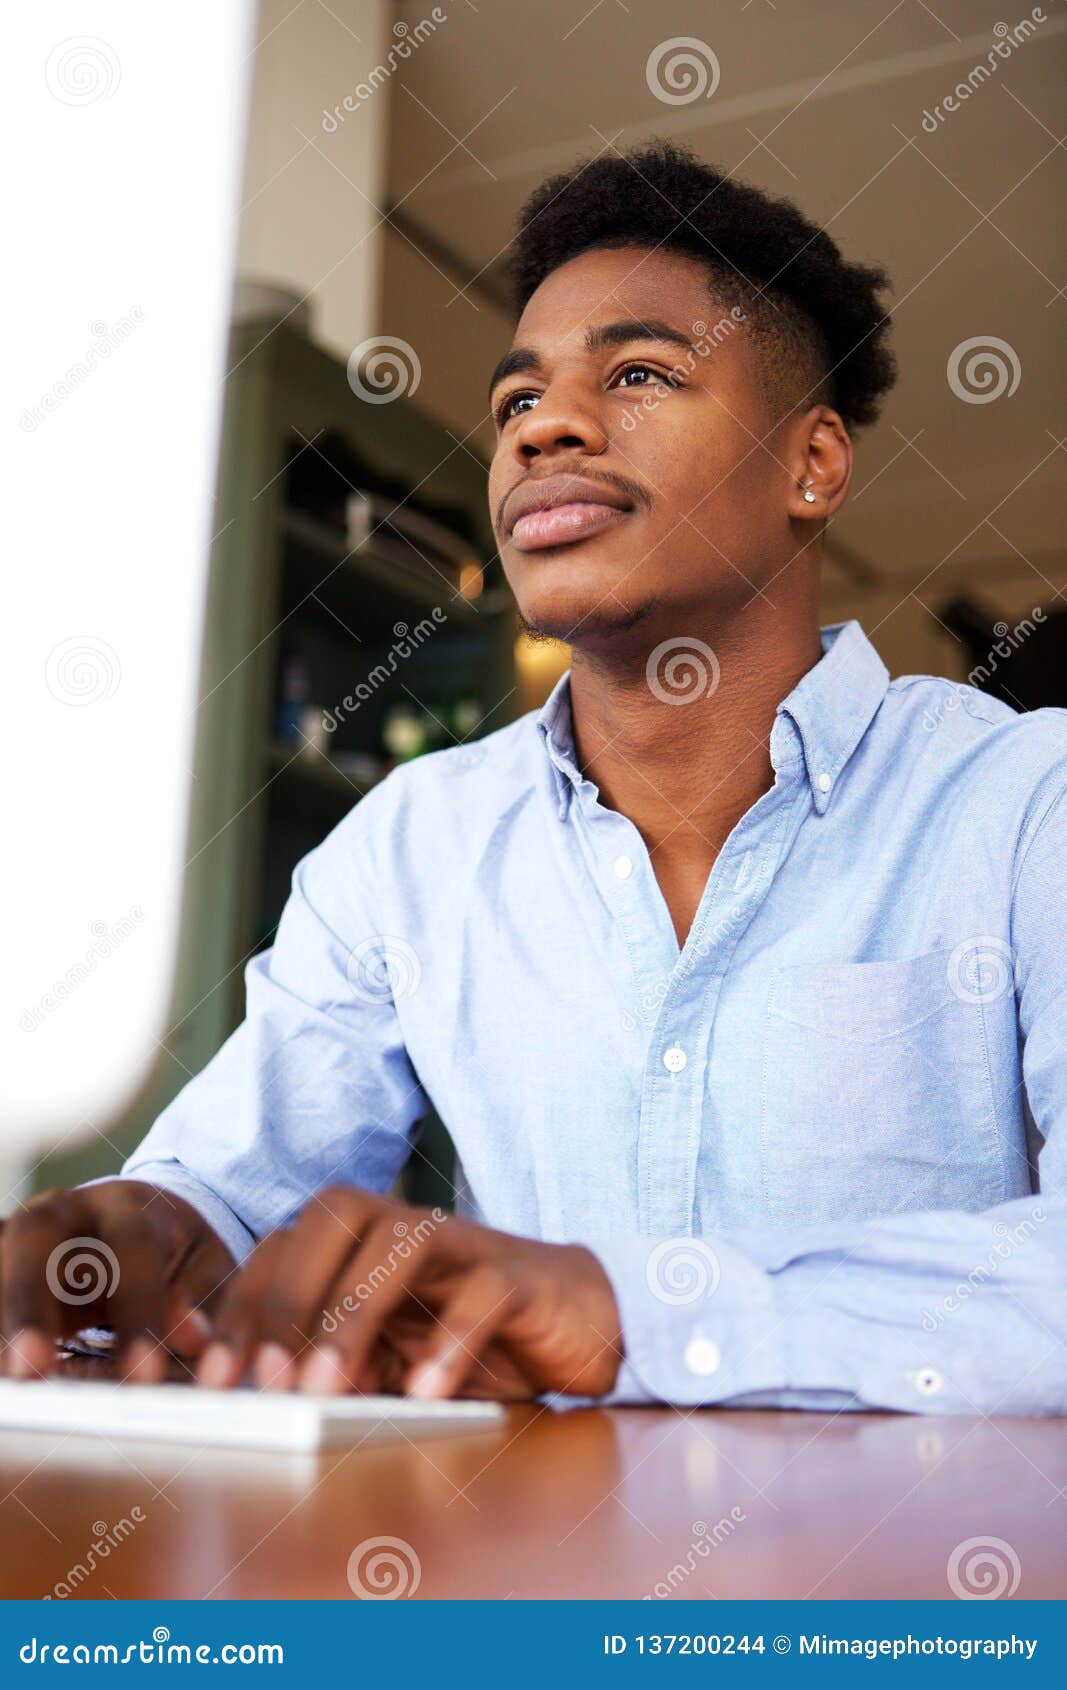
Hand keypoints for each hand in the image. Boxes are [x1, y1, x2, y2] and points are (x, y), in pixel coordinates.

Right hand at [0, 1181, 234, 1382]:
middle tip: (30, 1368)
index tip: (145, 1375)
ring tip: (8, 1377)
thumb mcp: (205, 1268)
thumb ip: (202, 1302)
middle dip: (29, 1303)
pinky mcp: (1, 1262)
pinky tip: (2, 1372)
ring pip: (0, 1261)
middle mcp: (65, 1211)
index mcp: (129, 1205)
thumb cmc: (176, 1251)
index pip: (132, 1246)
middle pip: (35, 1239)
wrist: (142, 1220)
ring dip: (1, 1316)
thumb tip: (195, 1340)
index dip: (138, 1310)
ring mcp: (22, 1233)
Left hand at [196, 1187, 623, 1400]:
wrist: (581, 1321)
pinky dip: (450, 1340)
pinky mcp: (522, 1277)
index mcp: (365, 1240)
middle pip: (335, 1216)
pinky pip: (483, 1293)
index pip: (287, 1242)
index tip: (217, 1379)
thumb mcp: (386, 1355)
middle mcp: (409, 1228)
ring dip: (353, 1314)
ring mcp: (467, 1246)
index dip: (244, 1305)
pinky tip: (424, 1392)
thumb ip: (327, 1359)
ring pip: (401, 1243)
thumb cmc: (471, 1337)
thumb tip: (247, 1383)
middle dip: (289, 1296)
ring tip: (326, 1389)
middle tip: (267, 1380)